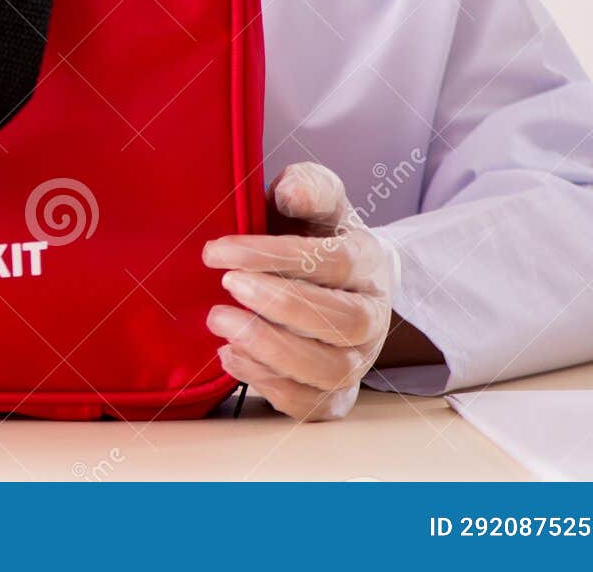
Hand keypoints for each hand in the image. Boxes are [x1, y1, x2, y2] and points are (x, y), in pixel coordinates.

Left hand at [200, 161, 393, 420]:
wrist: (334, 279)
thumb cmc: (316, 233)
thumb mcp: (317, 199)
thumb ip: (308, 187)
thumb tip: (291, 192)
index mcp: (369, 263)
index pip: (332, 262)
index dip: (274, 257)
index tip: (220, 251)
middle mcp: (372, 317)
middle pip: (340, 321)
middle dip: (277, 305)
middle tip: (225, 286)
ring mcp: (358, 362)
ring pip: (327, 371)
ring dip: (269, 349)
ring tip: (220, 321)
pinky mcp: (335, 396)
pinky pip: (310, 405)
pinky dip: (269, 386)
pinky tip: (230, 355)